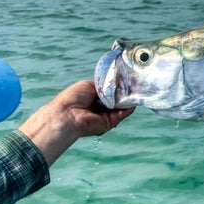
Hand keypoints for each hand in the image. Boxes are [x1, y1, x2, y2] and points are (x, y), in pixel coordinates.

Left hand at [19, 80, 133, 165]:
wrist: (67, 115)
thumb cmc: (73, 98)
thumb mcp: (89, 85)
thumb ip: (104, 85)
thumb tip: (117, 85)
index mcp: (92, 98)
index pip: (108, 92)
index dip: (116, 86)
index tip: (125, 80)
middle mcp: (99, 107)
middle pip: (116, 99)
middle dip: (124, 92)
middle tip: (134, 83)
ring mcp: (105, 115)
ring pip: (121, 106)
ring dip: (128, 98)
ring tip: (135, 89)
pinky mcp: (110, 122)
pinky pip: (123, 113)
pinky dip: (129, 107)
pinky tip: (133, 99)